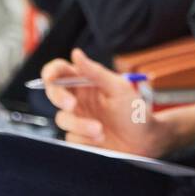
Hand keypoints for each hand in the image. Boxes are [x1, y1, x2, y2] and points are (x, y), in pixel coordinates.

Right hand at [43, 48, 168, 156]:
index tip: (51, 78)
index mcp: (85, 82)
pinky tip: (100, 140)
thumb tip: (76, 53)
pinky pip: (70, 137)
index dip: (51, 72)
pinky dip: (85, 139)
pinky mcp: (78, 137)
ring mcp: (77, 118)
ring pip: (62, 118)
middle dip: (59, 98)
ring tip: (100, 131)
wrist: (144, 142)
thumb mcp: (118, 88)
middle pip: (53, 93)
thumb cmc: (134, 111)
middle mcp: (78, 99)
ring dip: (80, 125)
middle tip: (72, 105)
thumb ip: (95, 72)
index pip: (61, 71)